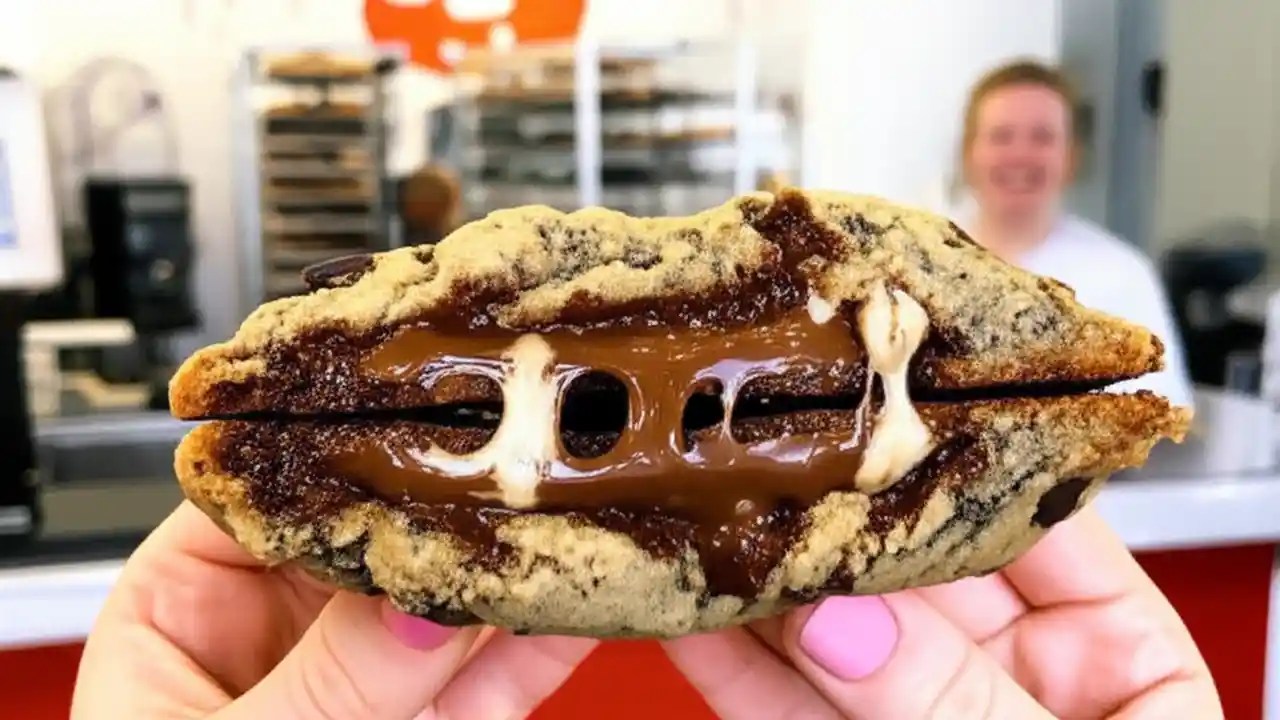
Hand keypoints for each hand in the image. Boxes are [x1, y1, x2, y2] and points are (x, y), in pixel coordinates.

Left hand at [72, 502, 596, 718]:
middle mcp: (288, 621)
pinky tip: (584, 595)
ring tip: (574, 520)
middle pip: (383, 532)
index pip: (275, 488)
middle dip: (456, 502)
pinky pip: (497, 672)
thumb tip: (412, 608)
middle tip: (524, 470)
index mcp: (190, 599)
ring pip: (453, 599)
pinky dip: (547, 639)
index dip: (349, 450)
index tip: (423, 424)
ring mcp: (372, 673)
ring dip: (517, 562)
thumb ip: (325, 687)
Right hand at [664, 508, 1222, 718]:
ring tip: (702, 518)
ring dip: (762, 578)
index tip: (878, 403)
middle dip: (830, 514)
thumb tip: (850, 624)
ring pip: (832, 631)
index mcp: (1121, 664)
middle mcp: (1016, 676)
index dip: (955, 457)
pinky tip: (690, 608)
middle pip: (910, 564)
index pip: (1032, 520)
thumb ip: (956, 713)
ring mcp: (920, 718)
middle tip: (758, 462)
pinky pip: (785, 706)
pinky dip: (732, 661)